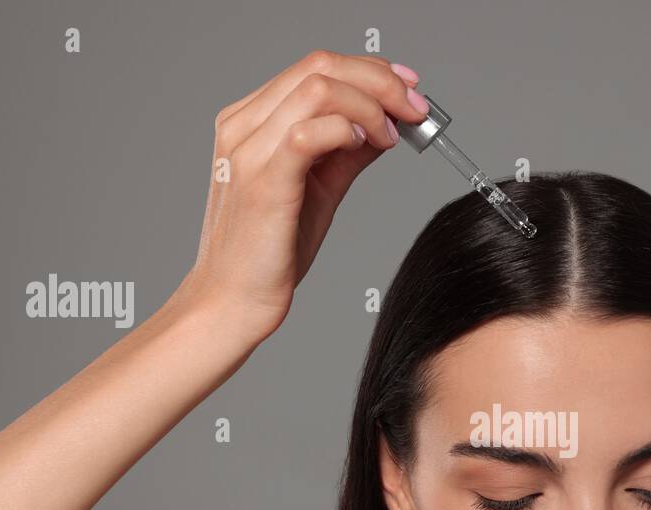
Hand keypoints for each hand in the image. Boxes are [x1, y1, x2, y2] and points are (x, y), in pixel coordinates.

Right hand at [171, 50, 429, 344]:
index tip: (410, 88)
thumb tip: (386, 122)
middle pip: (319, 67)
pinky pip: (310, 132)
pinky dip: (346, 129)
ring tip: (392, 135)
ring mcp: (248, 150)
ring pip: (318, 89)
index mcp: (250, 121)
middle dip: (381, 81)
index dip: (370, 70)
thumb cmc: (269, 251)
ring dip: (370, 105)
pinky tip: (364, 145)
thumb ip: (347, 151)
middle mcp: (243, 126)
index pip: (314, 67)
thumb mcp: (319, 188)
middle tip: (415, 108)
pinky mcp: (263, 181)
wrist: (234, 301)